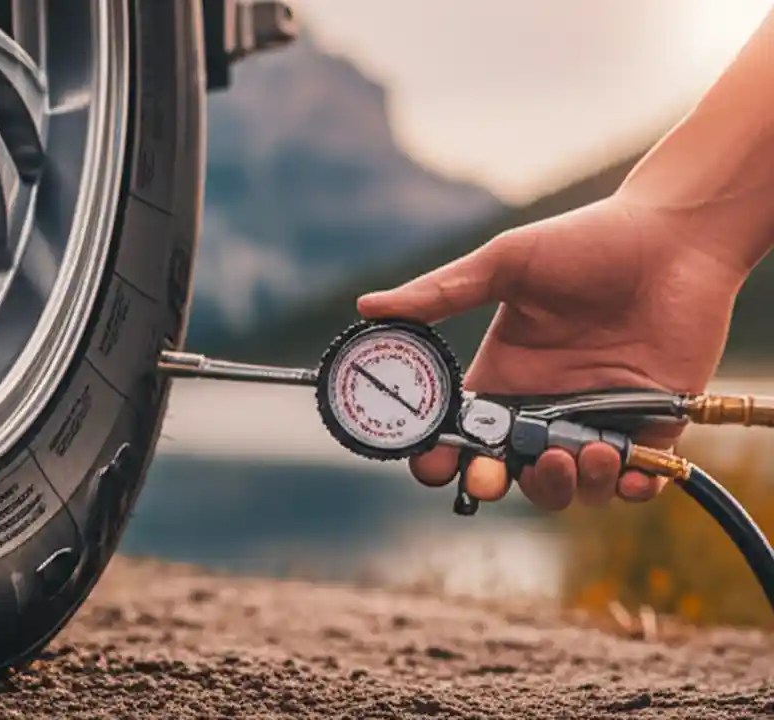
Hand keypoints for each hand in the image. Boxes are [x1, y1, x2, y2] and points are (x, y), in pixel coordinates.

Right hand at [357, 194, 747, 509]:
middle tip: (491, 476)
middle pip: (506, 473)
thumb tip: (367, 307)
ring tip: (576, 452)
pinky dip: (625, 487)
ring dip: (562, 486)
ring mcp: (596, 420)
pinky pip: (634, 480)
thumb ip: (441, 292)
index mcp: (503, 377)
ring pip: (567, 486)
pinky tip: (621, 466)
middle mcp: (544, 407)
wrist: (675, 235)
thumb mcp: (506, 263)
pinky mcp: (651, 425)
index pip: (461, 434)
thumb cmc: (587, 241)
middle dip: (493, 485)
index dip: (440, 455)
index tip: (433, 459)